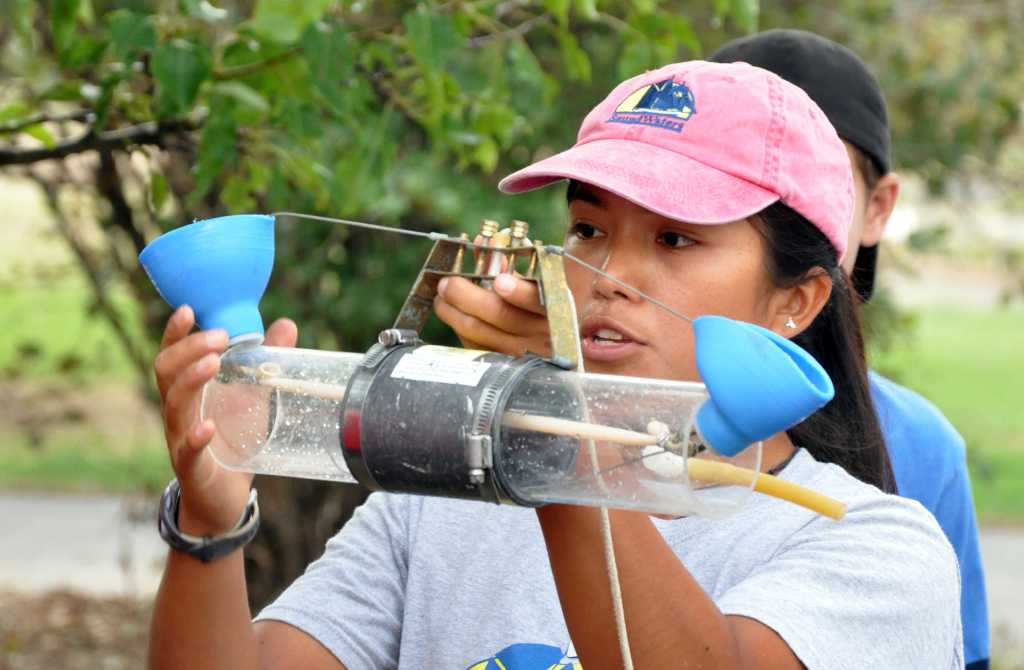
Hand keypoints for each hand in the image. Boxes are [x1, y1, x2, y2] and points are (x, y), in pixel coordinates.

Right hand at [153, 305, 297, 534]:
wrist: (225, 498)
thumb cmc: (233, 441)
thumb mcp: (254, 397)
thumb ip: (265, 362)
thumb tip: (286, 323)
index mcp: (189, 392)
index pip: (171, 355)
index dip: (174, 333)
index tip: (189, 309)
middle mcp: (178, 412)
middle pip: (166, 373)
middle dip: (188, 350)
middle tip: (219, 337)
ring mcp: (180, 439)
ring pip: (173, 406)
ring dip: (191, 382)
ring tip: (211, 364)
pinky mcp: (192, 468)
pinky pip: (187, 451)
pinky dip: (195, 437)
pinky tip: (207, 426)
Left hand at [433, 272, 550, 356]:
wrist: (558, 352)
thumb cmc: (543, 307)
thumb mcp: (536, 284)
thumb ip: (509, 263)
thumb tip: (481, 242)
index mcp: (556, 306)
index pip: (538, 299)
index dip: (519, 292)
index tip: (499, 281)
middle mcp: (543, 333)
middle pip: (501, 315)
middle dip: (467, 295)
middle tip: (446, 282)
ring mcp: (523, 354)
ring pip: (481, 332)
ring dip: (454, 312)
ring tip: (441, 296)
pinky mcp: (505, 366)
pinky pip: (474, 347)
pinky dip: (459, 328)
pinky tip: (452, 314)